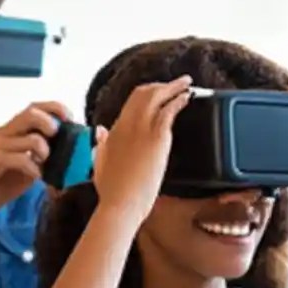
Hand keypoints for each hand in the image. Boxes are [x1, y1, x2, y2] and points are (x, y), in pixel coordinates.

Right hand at [0, 101, 70, 224]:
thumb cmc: (1, 184)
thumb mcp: (29, 168)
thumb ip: (44, 156)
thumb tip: (70, 149)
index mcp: (12, 131)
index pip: (34, 107)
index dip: (54, 108)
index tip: (70, 118)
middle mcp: (4, 133)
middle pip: (31, 113)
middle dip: (51, 124)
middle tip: (56, 139)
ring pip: (31, 138)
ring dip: (46, 152)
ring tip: (44, 164)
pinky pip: (21, 159)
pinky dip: (35, 169)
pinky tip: (35, 177)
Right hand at [92, 76, 192, 219]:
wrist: (121, 204)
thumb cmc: (112, 191)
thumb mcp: (99, 163)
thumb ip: (100, 144)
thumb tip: (101, 130)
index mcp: (115, 131)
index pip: (131, 104)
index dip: (146, 95)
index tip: (158, 93)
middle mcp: (127, 124)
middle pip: (143, 93)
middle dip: (160, 85)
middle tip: (176, 83)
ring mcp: (142, 129)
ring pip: (156, 96)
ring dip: (173, 87)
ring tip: (186, 83)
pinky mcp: (157, 137)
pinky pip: (169, 109)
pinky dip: (179, 99)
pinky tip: (187, 97)